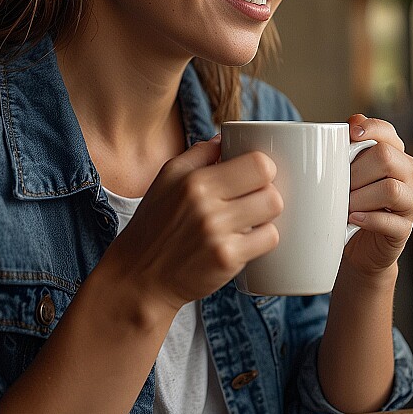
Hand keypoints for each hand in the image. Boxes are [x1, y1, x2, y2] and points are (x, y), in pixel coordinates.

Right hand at [107, 137, 283, 311]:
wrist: (138, 276)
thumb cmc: (155, 224)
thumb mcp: (167, 178)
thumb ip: (198, 154)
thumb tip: (227, 137)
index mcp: (194, 180)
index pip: (258, 164)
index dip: (264, 167)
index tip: (256, 174)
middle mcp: (206, 205)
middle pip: (271, 188)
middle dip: (269, 190)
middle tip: (255, 198)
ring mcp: (218, 234)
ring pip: (273, 213)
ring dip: (268, 214)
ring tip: (252, 218)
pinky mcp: (226, 260)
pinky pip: (268, 240)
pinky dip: (262, 238)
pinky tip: (248, 238)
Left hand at [343, 115, 412, 279]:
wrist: (355, 243)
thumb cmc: (349, 200)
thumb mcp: (345, 172)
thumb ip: (346, 148)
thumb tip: (349, 123)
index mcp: (393, 153)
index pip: (388, 131)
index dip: (371, 128)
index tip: (351, 134)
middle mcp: (407, 173)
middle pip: (387, 157)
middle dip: (357, 171)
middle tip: (338, 185)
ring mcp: (410, 201)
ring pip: (391, 189)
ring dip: (360, 197)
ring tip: (344, 205)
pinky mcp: (405, 228)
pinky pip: (391, 221)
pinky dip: (368, 219)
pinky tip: (353, 218)